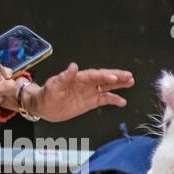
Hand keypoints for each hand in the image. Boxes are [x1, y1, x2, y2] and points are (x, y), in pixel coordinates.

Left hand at [20, 63, 134, 121]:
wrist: (43, 107)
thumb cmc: (46, 95)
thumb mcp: (53, 86)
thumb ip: (64, 77)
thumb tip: (73, 66)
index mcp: (77, 78)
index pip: (93, 76)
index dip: (104, 76)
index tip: (114, 76)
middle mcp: (85, 83)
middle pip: (103, 78)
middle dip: (116, 77)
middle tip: (129, 76)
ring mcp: (89, 92)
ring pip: (106, 87)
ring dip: (118, 85)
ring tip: (130, 82)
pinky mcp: (90, 102)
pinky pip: (104, 99)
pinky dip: (113, 100)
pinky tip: (122, 101)